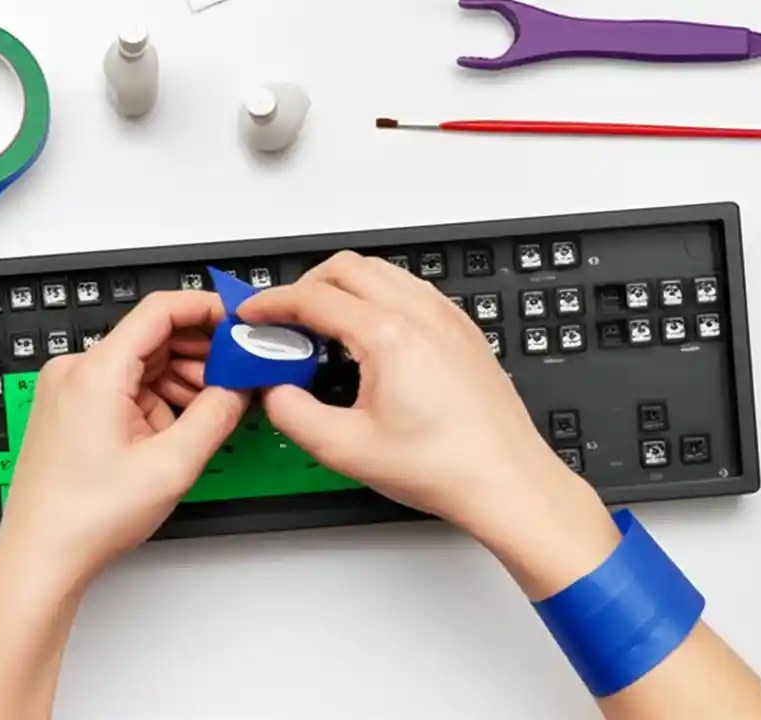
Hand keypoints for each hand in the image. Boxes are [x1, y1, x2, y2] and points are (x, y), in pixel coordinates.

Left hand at [0, 291, 249, 586]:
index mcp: (96, 372)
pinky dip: (156, 401)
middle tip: (239, 376)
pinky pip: (125, 388)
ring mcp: (70, 391)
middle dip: (200, 355)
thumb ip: (217, 415)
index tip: (239, 321)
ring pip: (141, 366)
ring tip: (211, 413)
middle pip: (152, 338)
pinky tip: (178, 430)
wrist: (41, 557)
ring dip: (180, 382)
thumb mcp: (172, 465)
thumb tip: (241, 386)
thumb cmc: (86, 517)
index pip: (160, 311)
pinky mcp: (70, 411)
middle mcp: (76, 372)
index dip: (207, 309)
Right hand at [238, 252, 618, 595]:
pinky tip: (368, 335)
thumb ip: (293, 414)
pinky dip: (376, 297)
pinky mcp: (462, 330)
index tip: (253, 315)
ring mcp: (447, 318)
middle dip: (305, 286)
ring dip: (342, 287)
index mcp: (389, 335)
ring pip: (381, 272)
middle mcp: (421, 315)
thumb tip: (275, 391)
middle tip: (283, 320)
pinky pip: (410, 290)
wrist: (506, 481)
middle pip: (346, 268)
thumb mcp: (346, 450)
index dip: (272, 303)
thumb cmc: (446, 466)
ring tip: (321, 326)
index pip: (314, 298)